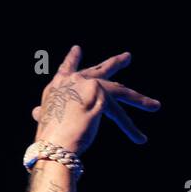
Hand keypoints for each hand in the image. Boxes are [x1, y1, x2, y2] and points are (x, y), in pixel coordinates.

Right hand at [30, 44, 160, 154]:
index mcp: (58, 86)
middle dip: (116, 63)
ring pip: (120, 92)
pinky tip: (140, 138)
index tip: (77, 48)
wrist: (55, 143)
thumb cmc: (49, 138)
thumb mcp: (45, 120)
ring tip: (155, 106)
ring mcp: (88, 85)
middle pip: (101, 71)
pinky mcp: (101, 95)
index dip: (72, 59)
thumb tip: (35, 112)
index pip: (66, 69)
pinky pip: (121, 115)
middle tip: (128, 57)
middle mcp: (74, 80)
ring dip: (140, 100)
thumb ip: (43, 113)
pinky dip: (130, 129)